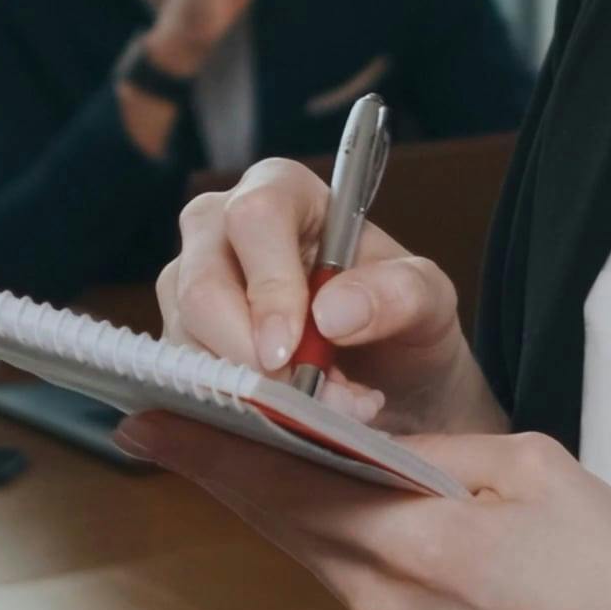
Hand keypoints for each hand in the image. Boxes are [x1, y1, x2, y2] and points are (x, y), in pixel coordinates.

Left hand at [115, 410, 610, 609]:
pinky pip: (344, 576)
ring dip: (265, 498)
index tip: (146, 413)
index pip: (281, 484)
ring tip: (225, 443)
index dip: (208, 446)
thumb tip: (375, 442)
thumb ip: (438, 453)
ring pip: (307, 549)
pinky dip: (318, 531)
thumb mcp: (530, 471)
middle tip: (155, 418)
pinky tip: (314, 497)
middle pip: (276, 521)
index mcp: (412, 544)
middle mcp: (384, 600)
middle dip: (216, 466)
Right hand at [159, 154, 504, 435]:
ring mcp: (190, 284)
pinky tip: (286, 417)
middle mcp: (222, 229)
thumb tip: (332, 312)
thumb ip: (401, 294)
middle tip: (307, 397)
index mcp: (285, 193)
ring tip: (320, 407)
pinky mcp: (180, 340)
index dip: (269, 285)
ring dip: (249, 388)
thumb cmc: (404, 322)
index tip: (293, 349)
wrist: (393, 380)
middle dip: (249, 353)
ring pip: (184, 337)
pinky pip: (184, 376)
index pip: (255, 217)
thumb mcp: (430, 303)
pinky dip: (234, 407)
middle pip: (200, 282)